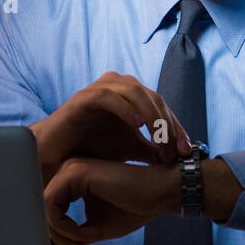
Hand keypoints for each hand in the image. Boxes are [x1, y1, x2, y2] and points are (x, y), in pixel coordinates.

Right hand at [30, 72, 192, 186]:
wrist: (57, 156)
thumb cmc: (93, 149)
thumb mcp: (131, 149)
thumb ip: (153, 149)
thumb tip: (180, 158)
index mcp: (133, 96)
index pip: (163, 107)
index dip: (178, 129)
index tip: (187, 152)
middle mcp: (120, 86)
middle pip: (155, 98)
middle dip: (168, 126)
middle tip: (174, 151)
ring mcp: (102, 88)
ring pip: (137, 93)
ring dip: (153, 118)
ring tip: (160, 142)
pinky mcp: (84, 96)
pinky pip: (109, 96)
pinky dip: (126, 108)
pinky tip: (137, 125)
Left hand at [43, 158, 177, 244]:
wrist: (161, 193)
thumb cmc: (134, 209)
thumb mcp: (95, 229)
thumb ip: (70, 237)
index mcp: (71, 181)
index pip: (46, 209)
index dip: (54, 234)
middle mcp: (67, 171)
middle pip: (40, 209)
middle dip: (55, 236)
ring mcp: (70, 169)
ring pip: (43, 208)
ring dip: (62, 234)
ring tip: (85, 241)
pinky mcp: (74, 173)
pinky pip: (51, 207)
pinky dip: (66, 227)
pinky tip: (87, 234)